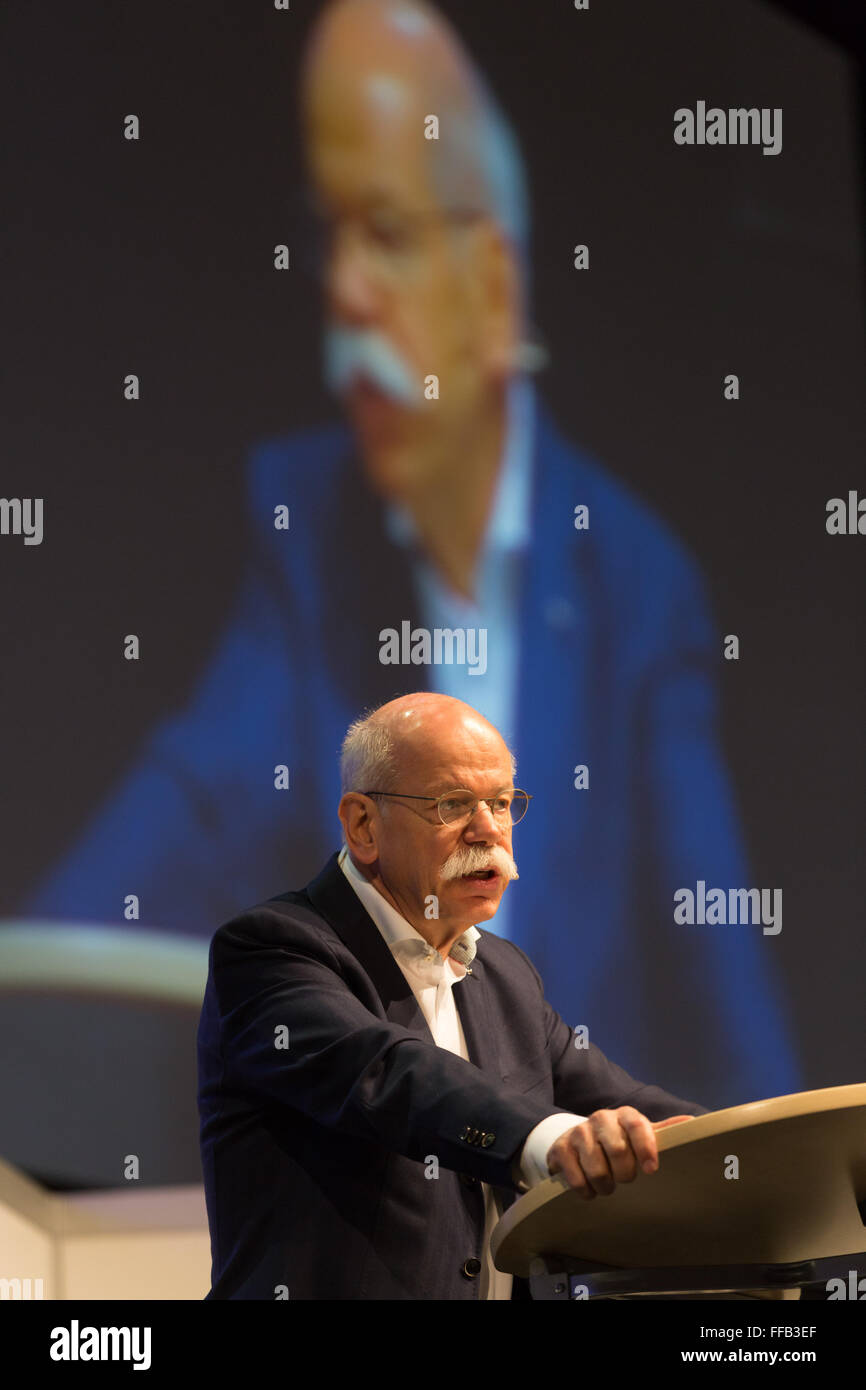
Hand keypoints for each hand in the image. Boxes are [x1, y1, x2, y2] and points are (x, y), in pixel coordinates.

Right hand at [546, 1108, 694, 1198]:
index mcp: (625, 1115)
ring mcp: (578, 1132)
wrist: (578, 1140)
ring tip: (608, 1186)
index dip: (646, 1147)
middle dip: (625, 1174)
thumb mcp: (642, 1135)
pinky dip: (586, 1191)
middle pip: (617, 1151)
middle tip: (625, 1180)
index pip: (637, 1125)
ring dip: (605, 1186)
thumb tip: (695, 1123)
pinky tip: (589, 1188)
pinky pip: (576, 1178)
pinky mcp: (559, 1149)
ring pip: (596, 1169)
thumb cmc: (619, 1141)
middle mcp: (601, 1119)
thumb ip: (666, 1132)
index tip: (651, 1170)